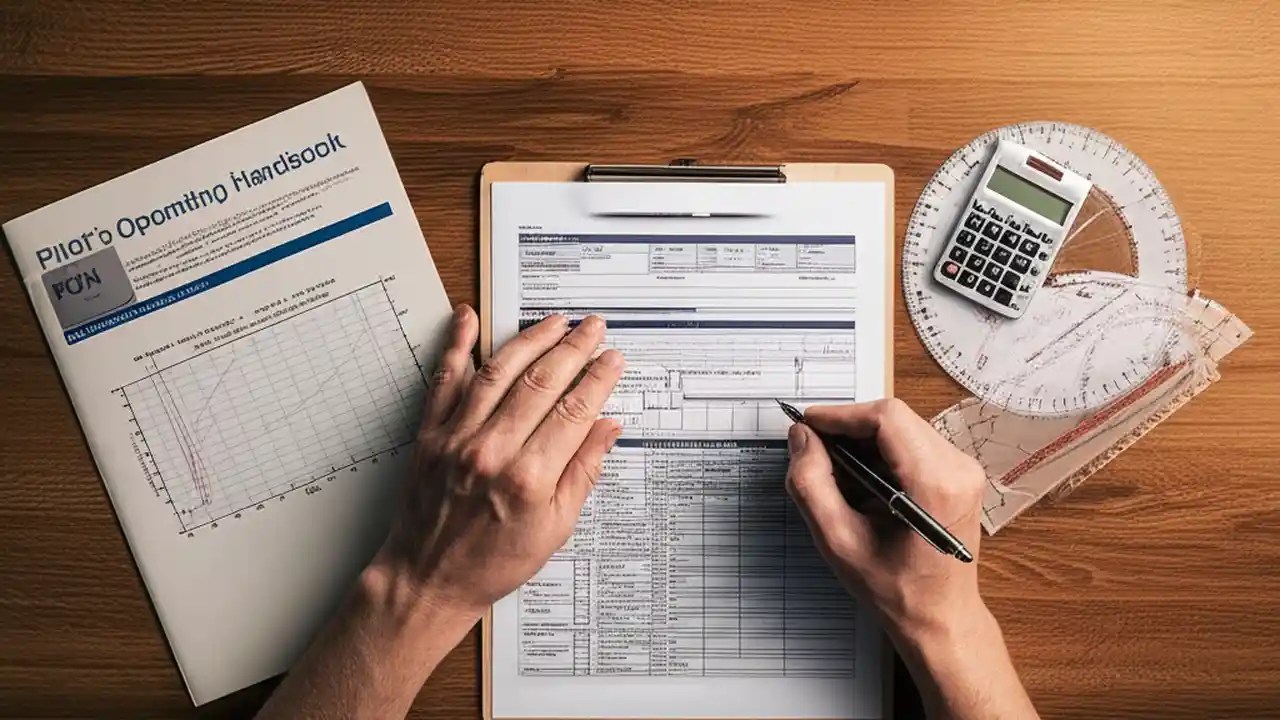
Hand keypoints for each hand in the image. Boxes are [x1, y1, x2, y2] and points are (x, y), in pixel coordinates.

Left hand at [373, 307, 623, 618]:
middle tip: (593, 328)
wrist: (428, 581)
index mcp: (529, 478)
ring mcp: (457, 438)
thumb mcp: (555, 529)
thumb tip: (608, 427)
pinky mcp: (430, 435)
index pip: (574, 412)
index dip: (598, 379)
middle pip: (542, 383)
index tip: (612, 360)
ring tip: (554, 321)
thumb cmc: (492, 562)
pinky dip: (456, 345)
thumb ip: (583, 472)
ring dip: (530, 340)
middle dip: (573, 349)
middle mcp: (491, 451)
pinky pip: (444, 380)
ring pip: (499, 372)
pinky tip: (468, 319)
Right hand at [784, 398, 986, 637]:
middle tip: (815, 451)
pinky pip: (912, 442)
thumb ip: (812, 484)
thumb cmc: (898, 590)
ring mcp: (963, 470)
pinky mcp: (958, 474)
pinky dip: (880, 452)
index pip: (886, 418)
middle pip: (894, 418)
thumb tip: (802, 438)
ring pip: (901, 427)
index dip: (841, 415)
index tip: (808, 425)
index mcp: (936, 484)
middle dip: (849, 429)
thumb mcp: (839, 541)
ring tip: (837, 473)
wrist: (941, 618)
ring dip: (863, 441)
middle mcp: (958, 469)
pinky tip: (861, 482)